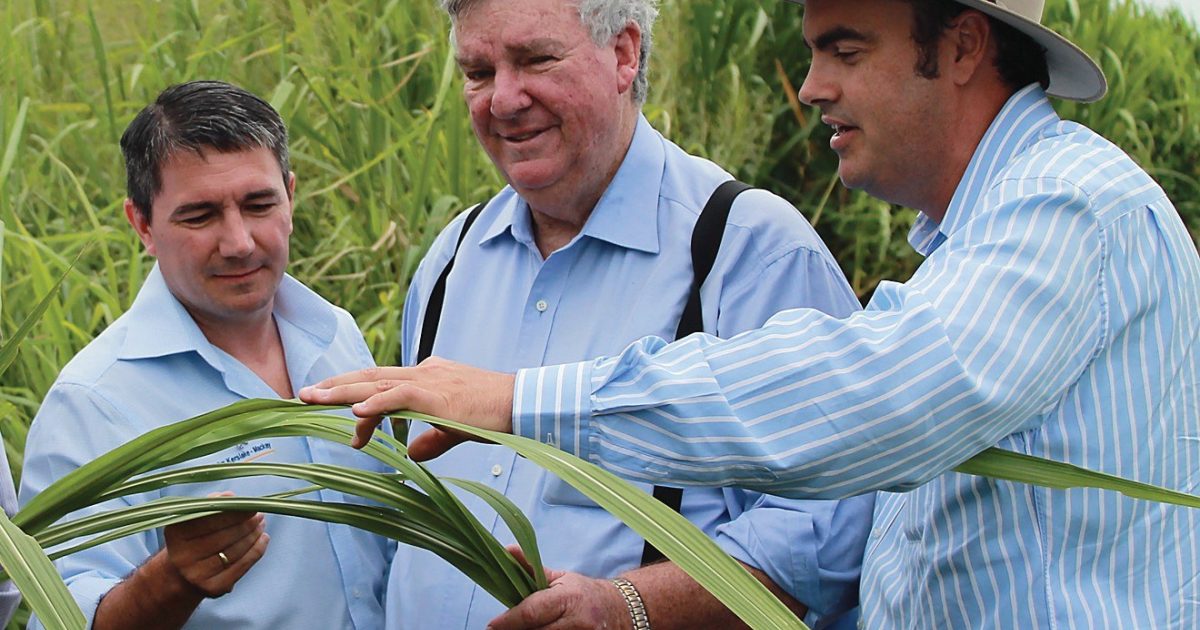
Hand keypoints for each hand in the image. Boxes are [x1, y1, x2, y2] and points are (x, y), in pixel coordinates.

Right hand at [162, 494, 267, 597]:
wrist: (182, 575)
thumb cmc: (194, 538)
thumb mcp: (195, 519)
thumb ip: (212, 504)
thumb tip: (230, 496)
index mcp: (175, 533)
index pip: (211, 519)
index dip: (235, 511)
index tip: (251, 504)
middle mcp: (182, 555)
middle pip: (225, 535)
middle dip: (247, 523)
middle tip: (260, 514)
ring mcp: (196, 574)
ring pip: (235, 550)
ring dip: (254, 535)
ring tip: (261, 524)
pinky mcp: (213, 588)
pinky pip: (242, 566)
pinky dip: (257, 550)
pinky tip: (264, 539)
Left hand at [299, 357, 515, 457]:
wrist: (522, 402)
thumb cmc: (494, 414)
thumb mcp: (456, 429)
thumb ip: (432, 439)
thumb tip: (412, 454)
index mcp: (426, 378)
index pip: (382, 384)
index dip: (356, 397)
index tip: (345, 423)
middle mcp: (423, 374)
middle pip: (370, 377)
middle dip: (335, 386)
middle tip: (304, 394)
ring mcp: (429, 382)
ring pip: (377, 382)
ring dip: (343, 392)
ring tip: (314, 398)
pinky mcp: (439, 395)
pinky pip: (401, 396)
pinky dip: (378, 403)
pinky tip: (357, 410)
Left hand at [489, 551, 630, 629]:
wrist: (620, 610)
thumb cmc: (583, 592)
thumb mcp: (560, 578)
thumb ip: (530, 567)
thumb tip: (506, 550)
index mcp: (568, 598)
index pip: (531, 612)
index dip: (508, 621)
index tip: (493, 625)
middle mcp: (576, 622)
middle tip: (504, 627)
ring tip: (523, 628)